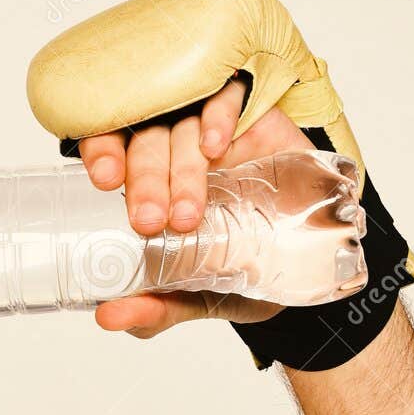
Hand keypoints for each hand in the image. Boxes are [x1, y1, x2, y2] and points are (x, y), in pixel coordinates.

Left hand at [79, 75, 315, 336]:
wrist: (312, 264)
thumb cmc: (245, 271)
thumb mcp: (198, 298)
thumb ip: (154, 308)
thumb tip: (106, 318)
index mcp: (147, 183)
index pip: (108, 150)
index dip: (101, 155)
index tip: (104, 180)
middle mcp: (172, 150)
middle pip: (144, 142)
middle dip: (144, 179)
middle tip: (150, 220)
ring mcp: (210, 129)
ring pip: (181, 126)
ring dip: (181, 167)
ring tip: (188, 214)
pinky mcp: (250, 116)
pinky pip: (226, 97)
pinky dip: (217, 117)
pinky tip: (215, 146)